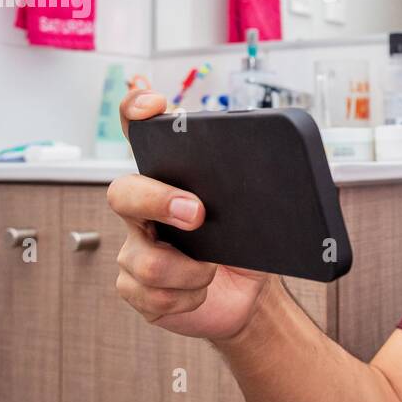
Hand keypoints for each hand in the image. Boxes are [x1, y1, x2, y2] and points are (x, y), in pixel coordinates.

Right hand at [107, 88, 275, 339]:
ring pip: (144, 260)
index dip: (135, 111)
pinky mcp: (137, 289)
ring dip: (189, 271)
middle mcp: (143, 211)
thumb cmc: (248, 245)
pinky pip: (152, 295)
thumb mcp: (261, 210)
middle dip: (158, 200)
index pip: (140, 133)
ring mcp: (135, 250)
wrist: (251, 296)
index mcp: (170, 179)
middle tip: (198, 213)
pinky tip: (202, 293)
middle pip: (123, 193)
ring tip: (213, 271)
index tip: (154, 104)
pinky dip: (188, 297)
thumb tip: (278, 174)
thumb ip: (259, 184)